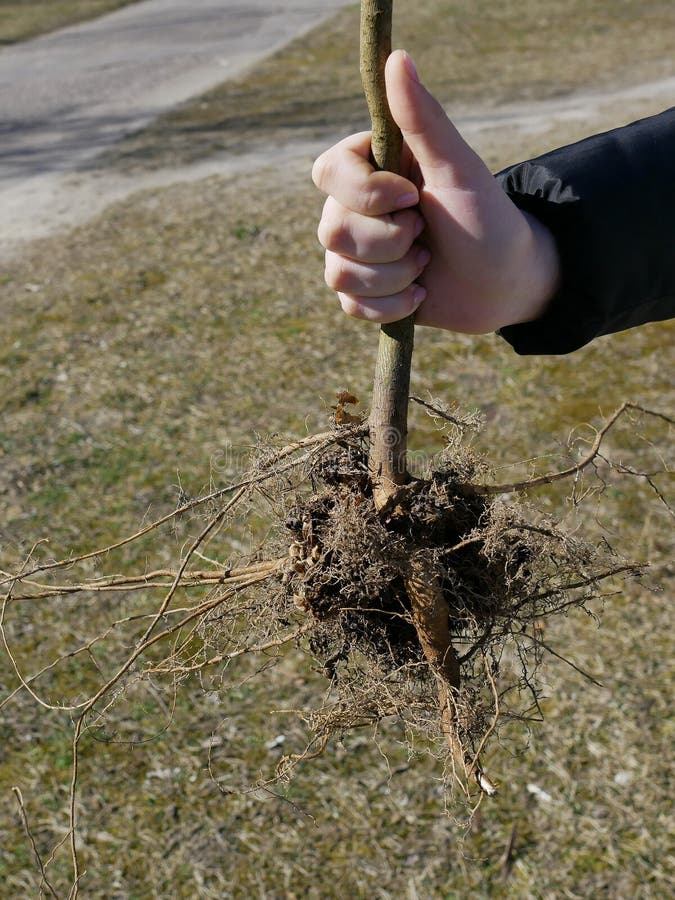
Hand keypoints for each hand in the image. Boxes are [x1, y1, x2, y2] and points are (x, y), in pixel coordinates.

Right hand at [312, 50, 559, 332]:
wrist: (506, 281)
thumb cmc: (487, 218)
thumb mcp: (458, 168)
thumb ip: (423, 120)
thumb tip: (398, 58)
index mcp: (372, 169)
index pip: (327, 173)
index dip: (365, 193)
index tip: (412, 196)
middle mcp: (355, 208)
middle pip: (331, 230)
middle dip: (390, 242)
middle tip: (427, 236)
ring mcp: (357, 253)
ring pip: (338, 273)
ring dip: (395, 277)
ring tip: (428, 266)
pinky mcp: (364, 293)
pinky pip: (350, 306)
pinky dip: (392, 306)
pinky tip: (421, 294)